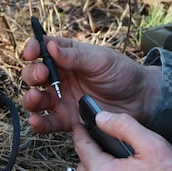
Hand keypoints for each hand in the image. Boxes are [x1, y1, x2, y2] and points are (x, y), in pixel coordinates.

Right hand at [21, 36, 160, 133]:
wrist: (141, 99)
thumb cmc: (123, 73)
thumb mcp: (101, 60)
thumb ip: (75, 56)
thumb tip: (49, 47)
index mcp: (68, 57)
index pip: (42, 49)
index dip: (32, 49)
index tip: (30, 53)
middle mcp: (61, 77)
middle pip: (34, 74)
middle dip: (32, 74)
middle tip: (43, 75)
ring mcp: (63, 99)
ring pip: (36, 99)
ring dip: (30, 98)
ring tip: (36, 97)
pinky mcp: (68, 120)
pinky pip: (48, 123)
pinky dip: (38, 123)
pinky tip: (36, 121)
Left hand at [73, 112, 171, 170]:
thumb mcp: (150, 144)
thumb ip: (123, 126)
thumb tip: (101, 118)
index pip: (82, 147)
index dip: (80, 132)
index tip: (80, 125)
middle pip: (82, 166)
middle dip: (87, 152)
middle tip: (99, 141)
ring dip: (95, 170)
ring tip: (113, 161)